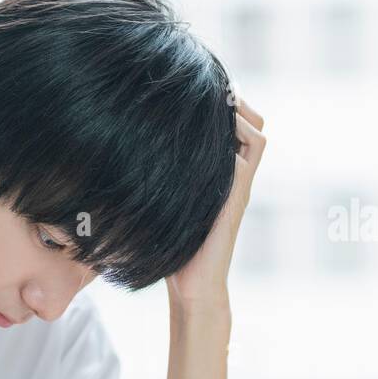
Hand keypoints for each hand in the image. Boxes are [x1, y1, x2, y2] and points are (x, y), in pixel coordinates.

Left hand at [166, 98, 265, 309]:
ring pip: (257, 135)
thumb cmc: (175, 254)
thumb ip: (160, 189)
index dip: (223, 111)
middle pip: (253, 126)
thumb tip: (120, 169)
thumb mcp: (165, 210)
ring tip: (217, 101)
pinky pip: (248, 156)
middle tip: (212, 91)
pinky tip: (212, 128)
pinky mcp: (235, 198)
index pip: (235, 133)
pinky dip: (237, 135)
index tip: (197, 94)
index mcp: (220, 180)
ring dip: (240, 114)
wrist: (192, 287)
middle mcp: (234, 179)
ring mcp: (238, 187)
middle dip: (235, 104)